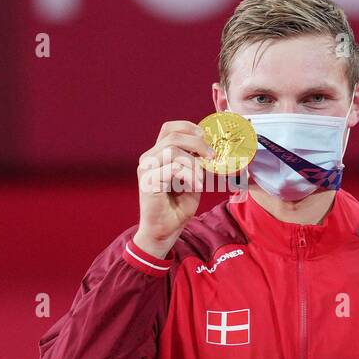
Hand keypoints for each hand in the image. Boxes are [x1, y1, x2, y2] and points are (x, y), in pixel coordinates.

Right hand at [135, 120, 214, 257]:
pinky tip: (196, 187)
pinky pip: (172, 167)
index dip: (188, 127)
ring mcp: (146, 169)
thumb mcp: (192, 179)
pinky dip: (189, 175)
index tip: (206, 138)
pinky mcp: (148, 181)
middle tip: (212, 156)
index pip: (169, 129)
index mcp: (158, 155)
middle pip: (173, 136)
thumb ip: (196, 163)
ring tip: (201, 179)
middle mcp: (149, 159)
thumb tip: (210, 149)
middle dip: (197, 143)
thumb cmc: (177, 207)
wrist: (164, 231)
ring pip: (172, 150)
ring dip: (194, 163)